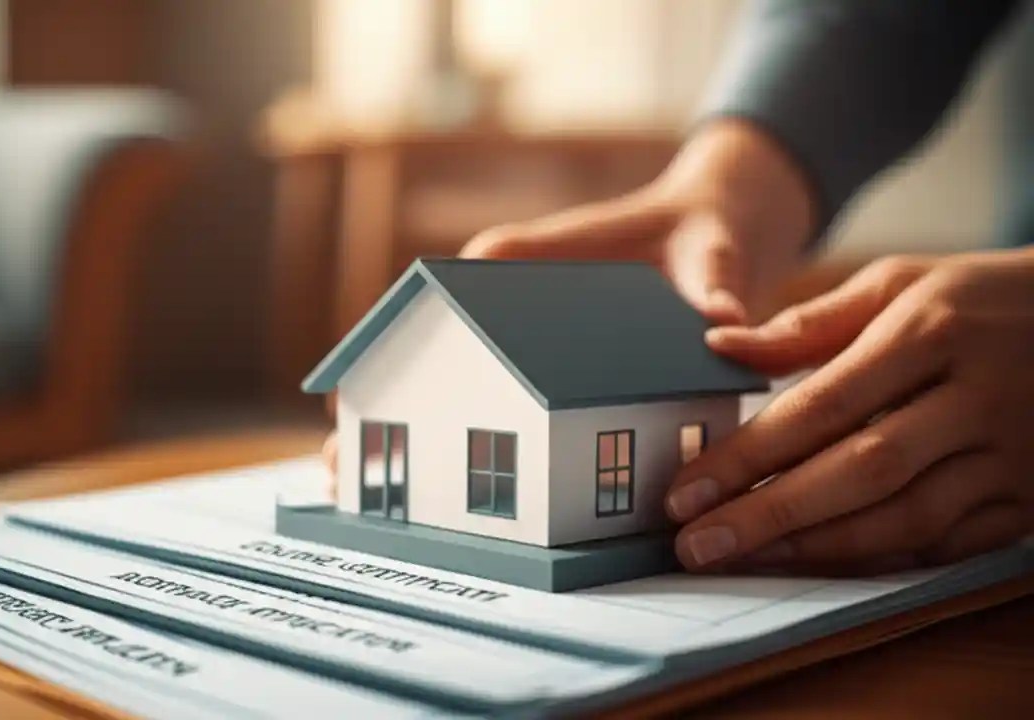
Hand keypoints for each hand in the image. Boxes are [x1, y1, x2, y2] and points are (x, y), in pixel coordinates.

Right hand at [322, 119, 817, 492]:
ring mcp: (502, 323)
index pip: (436, 294)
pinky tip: (420, 481)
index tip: (346, 400)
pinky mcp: (520, 353)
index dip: (386, 348)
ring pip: (432, 373)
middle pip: (416, 344)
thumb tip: (721, 322)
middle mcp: (495, 290)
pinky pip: (469, 389)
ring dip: (396, 426)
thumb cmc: (699, 233)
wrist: (706, 228)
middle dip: (375, 402)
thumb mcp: (710, 253)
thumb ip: (712, 283)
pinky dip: (438, 430)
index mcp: (518, 257)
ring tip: (358, 490)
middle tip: (338, 470)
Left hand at [666, 251, 1033, 573]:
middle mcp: (976, 398)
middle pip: (860, 471)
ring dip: (818, 547)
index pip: (822, 405)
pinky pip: (951, 545)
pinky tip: (821, 564)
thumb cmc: (981, 298)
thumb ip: (811, 323)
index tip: (685, 492)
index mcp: (932, 331)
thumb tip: (720, 346)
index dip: (749, 456)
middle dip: (769, 515)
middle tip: (696, 545)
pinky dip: (883, 559)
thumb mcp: (902, 282)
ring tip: (744, 560)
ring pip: (907, 518)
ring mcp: (1014, 455)